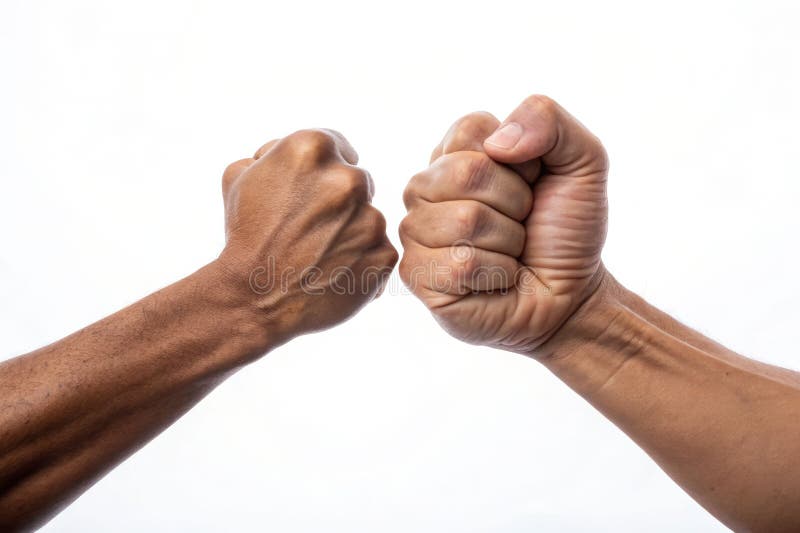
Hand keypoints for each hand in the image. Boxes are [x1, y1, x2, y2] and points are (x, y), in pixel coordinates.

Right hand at [217, 129, 397, 343]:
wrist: (254, 298)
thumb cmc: (245, 236)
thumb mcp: (239, 176)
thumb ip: (273, 151)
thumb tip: (299, 153)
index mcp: (312, 148)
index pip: (337, 145)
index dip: (323, 169)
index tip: (313, 190)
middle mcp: (348, 178)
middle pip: (355, 181)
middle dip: (337, 202)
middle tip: (308, 230)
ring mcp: (370, 218)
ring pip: (368, 217)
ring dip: (350, 231)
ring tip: (317, 256)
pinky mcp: (384, 254)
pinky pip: (379, 251)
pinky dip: (362, 262)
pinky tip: (334, 274)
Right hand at [399, 96, 607, 355]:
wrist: (571, 295)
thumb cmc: (565, 229)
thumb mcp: (582, 162)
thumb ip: (548, 120)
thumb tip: (497, 143)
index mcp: (455, 153)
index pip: (472, 129)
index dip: (520, 161)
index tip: (530, 185)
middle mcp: (425, 188)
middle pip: (466, 172)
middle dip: (515, 202)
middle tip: (522, 223)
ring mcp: (415, 231)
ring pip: (465, 220)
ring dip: (508, 241)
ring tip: (510, 252)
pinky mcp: (416, 275)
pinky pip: (461, 263)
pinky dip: (498, 274)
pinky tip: (496, 280)